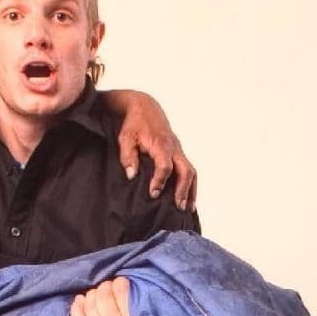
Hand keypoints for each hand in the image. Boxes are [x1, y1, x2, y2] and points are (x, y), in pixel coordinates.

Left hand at [70, 277, 154, 315]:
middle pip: (101, 297)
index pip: (119, 292)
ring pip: (88, 306)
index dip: (119, 283)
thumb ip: (136, 310)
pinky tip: (80, 300)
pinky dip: (77, 308)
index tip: (121, 282)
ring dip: (91, 295)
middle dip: (104, 288)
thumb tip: (121, 284)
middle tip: (108, 288)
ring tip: (96, 295)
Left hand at [108, 90, 197, 209]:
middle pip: (185, 170)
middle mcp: (174, 148)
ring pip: (191, 171)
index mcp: (161, 144)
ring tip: (187, 208)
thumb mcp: (126, 138)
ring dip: (190, 190)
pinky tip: (188, 199)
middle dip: (183, 190)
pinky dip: (190, 185)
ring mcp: (178, 150)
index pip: (165, 166)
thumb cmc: (134, 123)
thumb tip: (131, 175)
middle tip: (178, 206)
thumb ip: (128, 156)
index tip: (153, 194)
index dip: (160, 180)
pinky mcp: (178, 152)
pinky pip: (189, 170)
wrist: (144, 107)